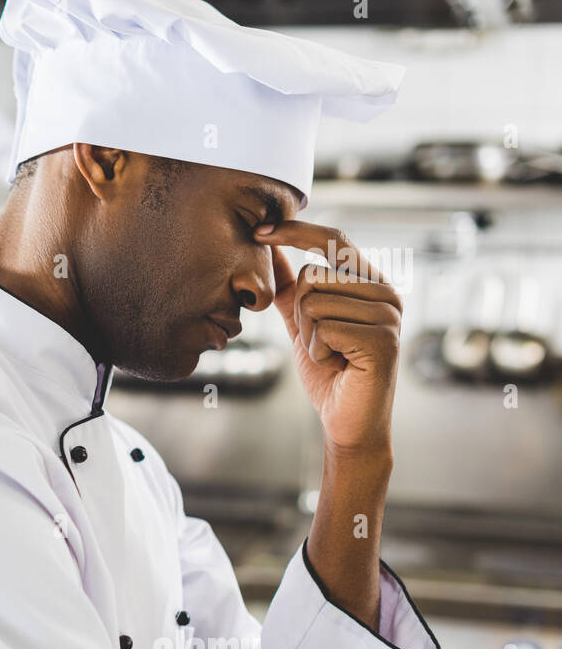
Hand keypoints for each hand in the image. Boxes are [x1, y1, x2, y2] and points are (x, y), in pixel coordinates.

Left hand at [255, 222, 401, 456]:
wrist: (345, 418)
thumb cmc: (327, 370)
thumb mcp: (302, 321)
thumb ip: (289, 286)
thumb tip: (266, 245)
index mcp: (370, 282)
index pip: (334, 238)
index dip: (295, 231)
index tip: (258, 231)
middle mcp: (386, 292)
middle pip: (313, 276)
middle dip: (301, 314)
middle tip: (322, 342)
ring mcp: (389, 315)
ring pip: (314, 303)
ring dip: (310, 336)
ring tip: (332, 354)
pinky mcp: (383, 340)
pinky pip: (323, 329)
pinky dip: (318, 352)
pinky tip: (338, 365)